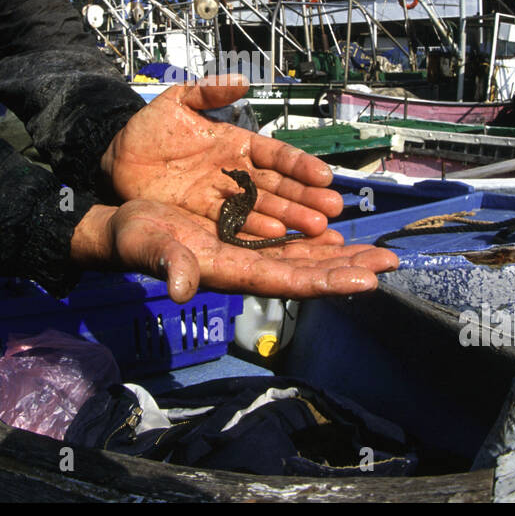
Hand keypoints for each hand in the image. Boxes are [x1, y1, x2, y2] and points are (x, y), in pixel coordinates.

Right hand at [71, 200, 396, 302]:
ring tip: (377, 252)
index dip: (325, 280)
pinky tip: (338, 236)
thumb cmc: (135, 239)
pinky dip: (316, 240)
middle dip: (348, 268)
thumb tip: (180, 288)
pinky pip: (289, 241)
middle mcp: (246, 265)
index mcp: (229, 271)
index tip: (364, 280)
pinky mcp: (245, 236)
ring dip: (341, 256)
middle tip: (390, 261)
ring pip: (303, 257)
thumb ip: (167, 265)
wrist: (124, 228)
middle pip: (307, 271)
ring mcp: (248, 251)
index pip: (287, 279)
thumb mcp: (148, 246)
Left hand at [100, 75, 339, 239]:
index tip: (324, 176)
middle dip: (306, 198)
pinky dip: (257, 230)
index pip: (276, 154)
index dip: (300, 165)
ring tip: (316, 229)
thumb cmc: (150, 127)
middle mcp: (237, 171)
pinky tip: (278, 237)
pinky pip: (236, 223)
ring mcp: (223, 195)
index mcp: (237, 143)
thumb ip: (209, 90)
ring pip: (263, 207)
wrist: (118, 156)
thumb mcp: (178, 100)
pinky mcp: (205, 214)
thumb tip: (241, 81)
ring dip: (290, 218)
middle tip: (332, 210)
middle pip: (278, 186)